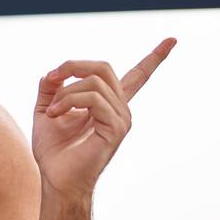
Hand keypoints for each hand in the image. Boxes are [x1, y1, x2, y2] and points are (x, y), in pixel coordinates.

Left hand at [32, 37, 176, 200]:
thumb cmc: (53, 151)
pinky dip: (69, 101)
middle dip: (74, 65)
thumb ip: (51, 87)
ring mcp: (122, 118)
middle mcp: (120, 109)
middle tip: (53, 77)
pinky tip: (56, 114)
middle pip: (104, 67)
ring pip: (94, 82)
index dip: (155, 57)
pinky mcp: (116, 129)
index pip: (138, 76)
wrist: (56, 180)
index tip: (173, 39)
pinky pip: (94, 99)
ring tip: (52, 111)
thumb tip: (54, 72)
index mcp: (109, 104)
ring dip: (65, 92)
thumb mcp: (47, 110)